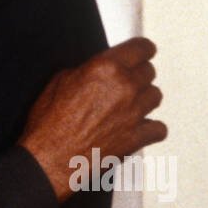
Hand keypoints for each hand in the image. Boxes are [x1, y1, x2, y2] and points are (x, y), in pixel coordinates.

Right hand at [18, 37, 165, 201]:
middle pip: (149, 71)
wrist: (49, 159)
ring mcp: (133, 113)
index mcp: (104, 68)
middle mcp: (124, 87)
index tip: (144, 52)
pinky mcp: (136, 137)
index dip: (143, 50)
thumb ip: (86, 70)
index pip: (141, 48)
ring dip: (145, 98)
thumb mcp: (59, 81)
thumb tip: (96, 70)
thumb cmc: (49, 125)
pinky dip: (152, 127)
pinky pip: (159, 128)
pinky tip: (140, 126)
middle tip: (127, 81)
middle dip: (138, 74)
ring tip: (131, 104)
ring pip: (156, 96)